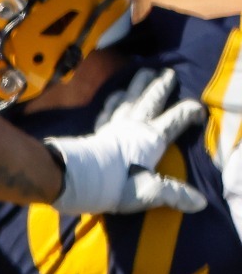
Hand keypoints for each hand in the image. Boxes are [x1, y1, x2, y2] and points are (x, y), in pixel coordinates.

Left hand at [47, 67, 207, 214]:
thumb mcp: (146, 193)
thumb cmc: (112, 186)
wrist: (72, 179)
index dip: (190, 112)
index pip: (176, 119)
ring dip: (138, 84)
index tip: (198, 111)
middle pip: (152, 100)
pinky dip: (113, 99)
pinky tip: (115, 94)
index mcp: (150, 139)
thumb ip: (173, 194)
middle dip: (162, 86)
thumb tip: (200, 203)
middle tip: (169, 73)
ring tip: (145, 71)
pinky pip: (107, 109)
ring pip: (130, 98)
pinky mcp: (96, 130)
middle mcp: (134, 126)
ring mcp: (113, 125)